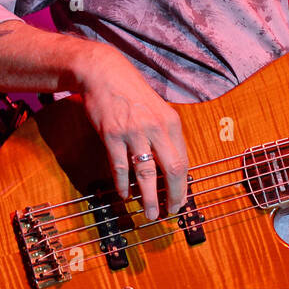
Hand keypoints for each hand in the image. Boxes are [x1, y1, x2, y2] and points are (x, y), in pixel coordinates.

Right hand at [76, 43, 188, 220]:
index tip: (181, 201)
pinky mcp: (112, 135)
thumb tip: (173, 167)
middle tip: (170, 213)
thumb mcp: (158, 111)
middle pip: (172, 169)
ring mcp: (134, 132)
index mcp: (172, 123)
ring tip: (150, 214)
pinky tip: (125, 196)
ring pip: (146, 173)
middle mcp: (156, 128)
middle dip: (173, 195)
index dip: (183, 185)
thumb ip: (166, 136)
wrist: (105, 74)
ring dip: (149, 197)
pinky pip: (121, 166)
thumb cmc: (133, 94)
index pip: (183, 161)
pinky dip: (123, 185)